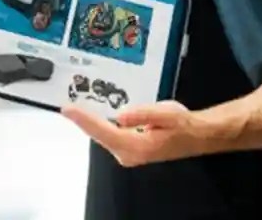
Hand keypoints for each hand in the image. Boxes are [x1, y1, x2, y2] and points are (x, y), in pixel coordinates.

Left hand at [61, 100, 212, 166]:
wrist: (195, 136)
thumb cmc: (182, 124)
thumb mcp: (166, 113)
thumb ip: (143, 114)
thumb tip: (120, 116)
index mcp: (137, 146)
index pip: (104, 132)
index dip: (85, 120)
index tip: (68, 110)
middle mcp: (129, 154)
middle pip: (100, 135)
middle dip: (84, 121)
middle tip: (67, 107)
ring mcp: (128, 154)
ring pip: (103, 136)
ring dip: (91, 123)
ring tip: (76, 109)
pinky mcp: (128, 150)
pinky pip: (109, 136)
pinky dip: (100, 126)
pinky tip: (93, 116)